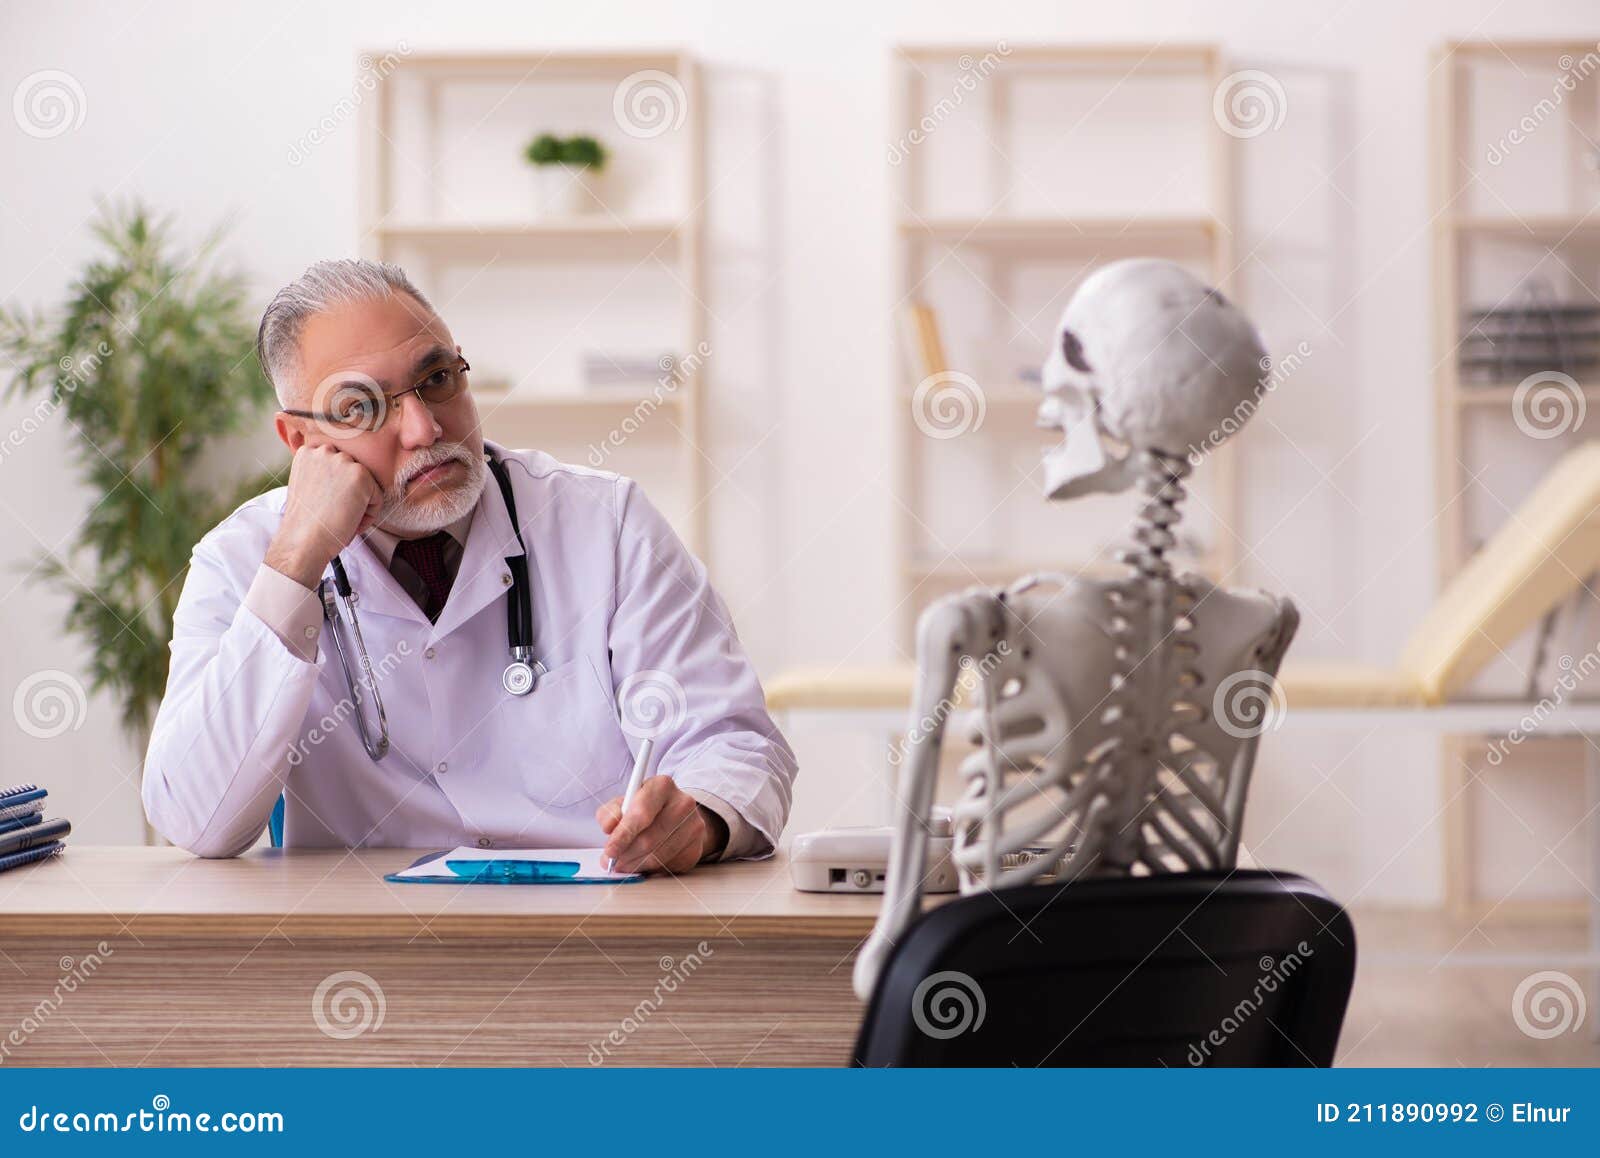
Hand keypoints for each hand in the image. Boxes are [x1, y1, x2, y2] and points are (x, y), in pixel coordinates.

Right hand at [264, 444, 384, 587]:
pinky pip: (377, 497)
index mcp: (308, 452)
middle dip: (349, 495)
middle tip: (335, 514)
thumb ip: (323, 473)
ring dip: (360, 504)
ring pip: (366, 485)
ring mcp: (343, 461)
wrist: (304, 541)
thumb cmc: (306, 522)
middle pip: (352, 474)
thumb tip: (345, 477)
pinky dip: (369, 515)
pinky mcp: (360, 475)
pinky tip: (350, 522)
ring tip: (342, 519)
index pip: (338, 466)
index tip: (326, 506)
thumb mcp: (307, 486)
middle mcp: (324, 451)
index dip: (336, 490)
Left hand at [597, 776, 726, 873]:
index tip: (610, 851)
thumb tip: (609, 827)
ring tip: (624, 864)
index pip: (641, 813)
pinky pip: (668, 867)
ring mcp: (694, 826)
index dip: (623, 835)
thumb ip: (610, 812)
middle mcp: (683, 803)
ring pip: (658, 856)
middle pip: (649, 839)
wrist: (675, 815)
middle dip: (626, 855)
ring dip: (636, 865)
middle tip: (613, 863)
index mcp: (662, 785)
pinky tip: (642, 863)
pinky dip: (650, 870)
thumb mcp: (624, 803)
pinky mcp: (696, 848)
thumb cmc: (644, 808)